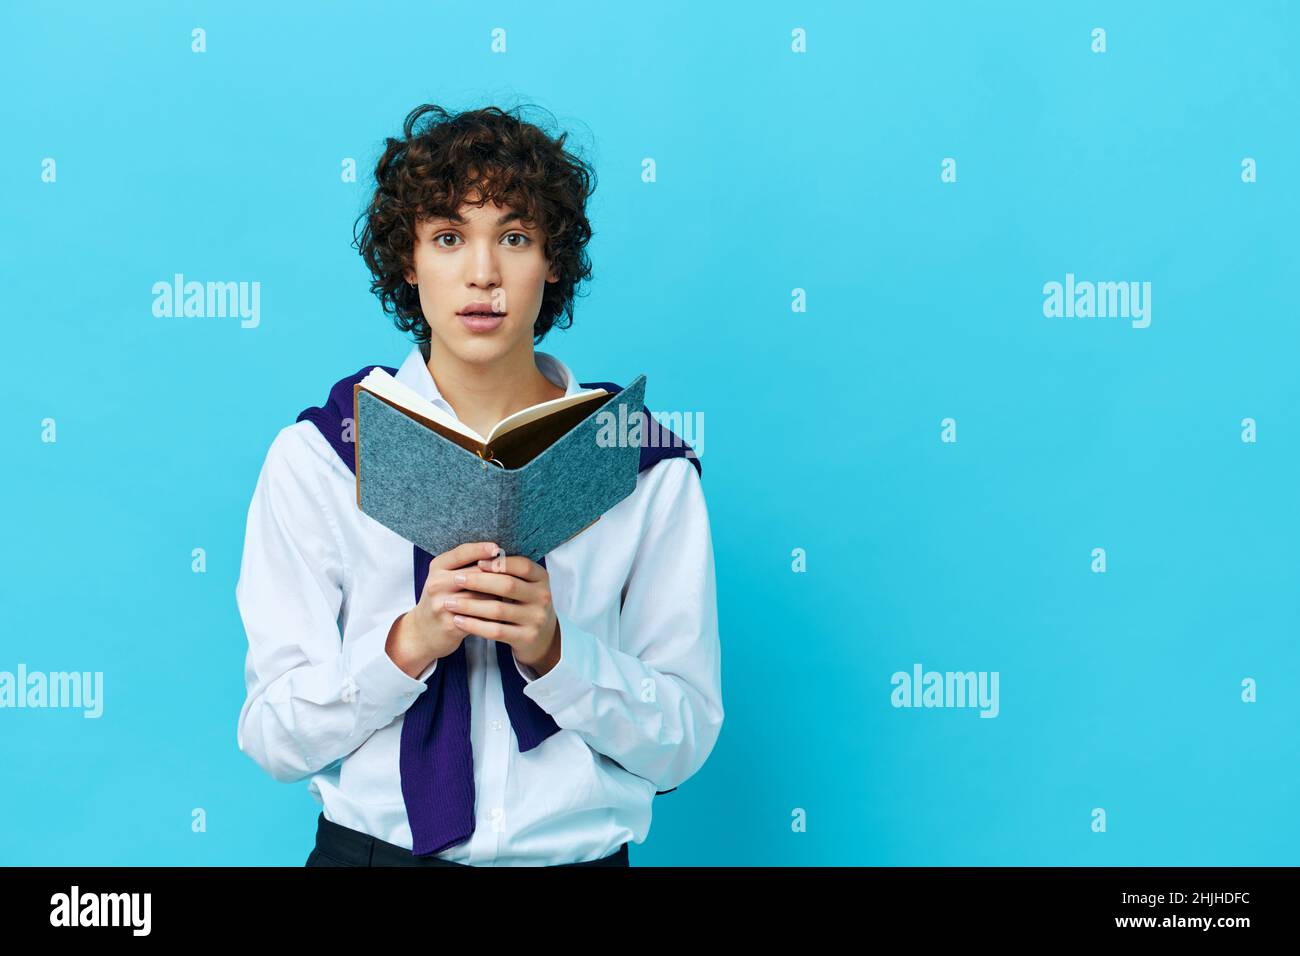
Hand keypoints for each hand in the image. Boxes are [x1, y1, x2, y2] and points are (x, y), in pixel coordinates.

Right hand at [385, 541, 504, 677]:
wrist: (422, 633)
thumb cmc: (442, 599)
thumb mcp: (445, 577)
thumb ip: (465, 565)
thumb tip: (500, 554)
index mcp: (437, 567)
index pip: (462, 552)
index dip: (481, 549)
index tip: (498, 548)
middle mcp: (437, 583)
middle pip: (476, 573)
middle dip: (498, 574)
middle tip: (517, 574)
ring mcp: (443, 604)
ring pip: (482, 595)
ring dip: (500, 595)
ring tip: (515, 594)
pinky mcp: (451, 624)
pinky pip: (481, 616)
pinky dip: (495, 614)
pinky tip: (506, 613)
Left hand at [444, 552, 560, 673]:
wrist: (541, 635)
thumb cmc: (524, 602)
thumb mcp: (525, 584)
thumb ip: (508, 571)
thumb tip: (479, 556)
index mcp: (542, 578)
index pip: (522, 565)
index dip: (499, 563)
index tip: (477, 562)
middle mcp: (543, 597)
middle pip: (508, 585)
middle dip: (479, 581)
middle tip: (456, 579)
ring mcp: (536, 618)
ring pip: (498, 610)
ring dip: (470, 605)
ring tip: (450, 602)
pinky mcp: (526, 637)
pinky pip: (495, 631)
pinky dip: (474, 625)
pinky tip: (459, 620)